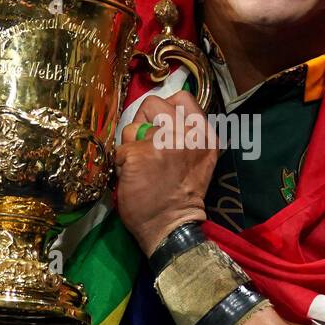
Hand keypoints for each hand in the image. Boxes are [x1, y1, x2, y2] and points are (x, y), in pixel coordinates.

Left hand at [114, 91, 218, 255]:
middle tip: (145, 145)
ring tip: (141, 166)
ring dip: (131, 146)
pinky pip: (120, 149)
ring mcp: (163, 142)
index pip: (182, 96)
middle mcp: (187, 133)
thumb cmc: (180, 195)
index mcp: (204, 134)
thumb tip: (158, 118)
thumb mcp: (197, 158)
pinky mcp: (139, 154)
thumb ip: (186, 134)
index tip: (160, 126)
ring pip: (132, 126)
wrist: (171, 227)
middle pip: (152, 103)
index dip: (164, 108)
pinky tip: (132, 178)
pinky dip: (121, 164)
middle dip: (142, 122)